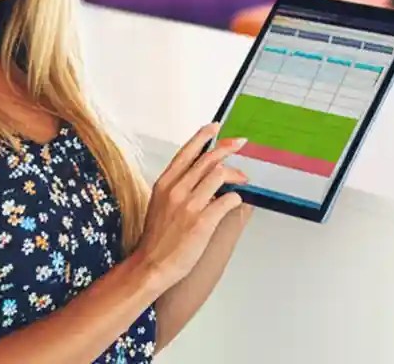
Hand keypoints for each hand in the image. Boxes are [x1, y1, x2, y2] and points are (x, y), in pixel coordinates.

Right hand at [134, 123, 247, 290]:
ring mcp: (189, 205)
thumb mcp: (160, 204)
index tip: (215, 127)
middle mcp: (176, 190)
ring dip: (235, 175)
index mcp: (165, 183)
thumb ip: (178, 187)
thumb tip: (202, 174)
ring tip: (242, 180)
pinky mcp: (202, 221)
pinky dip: (236, 198)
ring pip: (219, 174)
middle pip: (208, 159)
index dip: (203, 136)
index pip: (187, 151)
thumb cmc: (157, 238)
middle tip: (240, 144)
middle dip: (228, 148)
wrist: (151, 265)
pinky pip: (228, 200)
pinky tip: (236, 202)